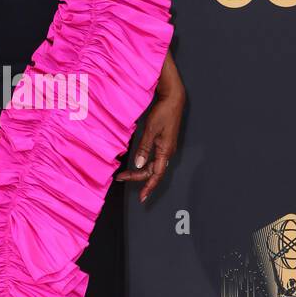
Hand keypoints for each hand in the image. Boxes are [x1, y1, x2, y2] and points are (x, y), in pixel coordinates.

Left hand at [116, 84, 184, 202]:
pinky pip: (154, 158)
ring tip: (126, 174)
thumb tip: (138, 165)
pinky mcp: (163, 142)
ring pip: (153, 166)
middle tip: (121, 178)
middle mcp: (167, 152)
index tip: (141, 197)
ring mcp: (166, 147)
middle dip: (138, 178)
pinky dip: (144, 163)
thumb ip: (144, 148)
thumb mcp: (151, 130)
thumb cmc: (164, 112)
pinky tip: (137, 163)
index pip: (156, 174)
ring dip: (140, 172)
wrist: (173, 99)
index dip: (148, 187)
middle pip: (153, 171)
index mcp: (165, 151)